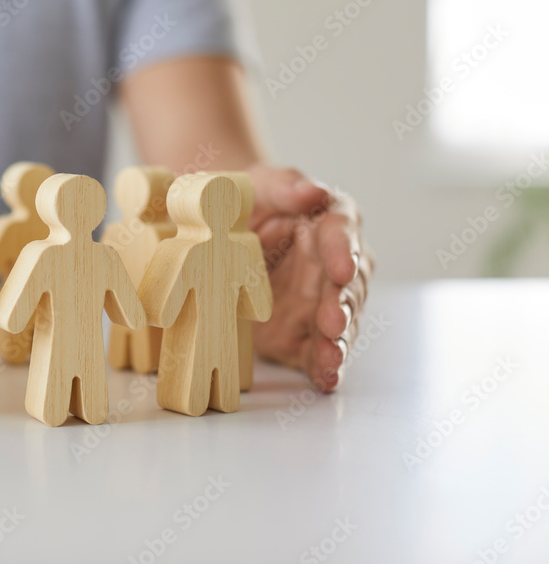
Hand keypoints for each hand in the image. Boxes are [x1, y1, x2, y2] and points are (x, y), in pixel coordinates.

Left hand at [246, 166, 372, 390]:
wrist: (217, 234)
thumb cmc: (244, 203)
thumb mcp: (256, 186)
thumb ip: (285, 187)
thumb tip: (312, 191)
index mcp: (328, 222)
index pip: (341, 233)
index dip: (343, 252)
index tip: (341, 269)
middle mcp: (333, 264)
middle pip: (348, 285)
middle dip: (341, 305)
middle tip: (332, 322)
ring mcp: (320, 300)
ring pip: (340, 321)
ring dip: (339, 341)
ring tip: (332, 357)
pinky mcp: (304, 330)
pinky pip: (319, 349)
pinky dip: (325, 366)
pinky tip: (327, 379)